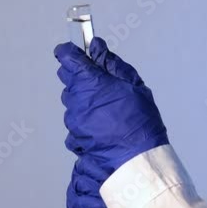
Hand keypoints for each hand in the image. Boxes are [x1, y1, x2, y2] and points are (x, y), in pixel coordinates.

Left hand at [55, 37, 168, 183]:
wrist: (136, 161)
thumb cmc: (140, 122)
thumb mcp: (134, 85)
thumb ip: (112, 64)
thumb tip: (97, 47)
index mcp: (89, 81)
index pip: (66, 56)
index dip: (70, 51)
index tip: (77, 51)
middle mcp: (76, 99)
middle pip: (68, 79)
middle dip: (81, 76)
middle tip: (102, 83)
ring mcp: (73, 120)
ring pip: (73, 101)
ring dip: (85, 100)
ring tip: (108, 110)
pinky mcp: (73, 136)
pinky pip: (76, 122)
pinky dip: (86, 121)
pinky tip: (104, 127)